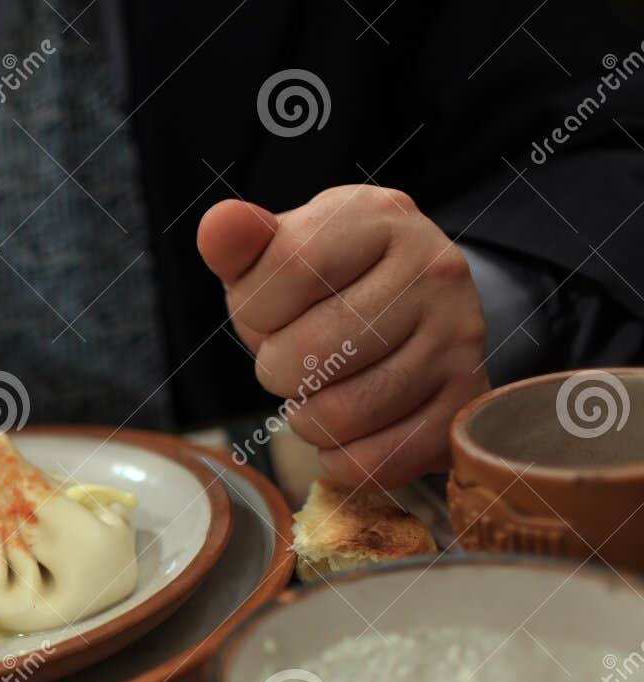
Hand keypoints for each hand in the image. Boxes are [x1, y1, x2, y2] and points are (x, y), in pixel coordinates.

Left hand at [197, 186, 488, 487]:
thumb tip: (218, 225)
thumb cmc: (325, 287)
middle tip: (289, 363)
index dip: (254, 309)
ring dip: (306, 420)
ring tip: (315, 396)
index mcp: (381, 218)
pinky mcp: (465, 401)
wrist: (409, 317)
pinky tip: (343, 433)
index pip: (292, 268)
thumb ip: (241, 245)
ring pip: (343, 412)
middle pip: (312, 350)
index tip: (265, 314)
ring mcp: (459, 337)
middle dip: (276, 370)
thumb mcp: (279, 252)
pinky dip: (341, 460)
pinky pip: (378, 460)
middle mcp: (434, 270)